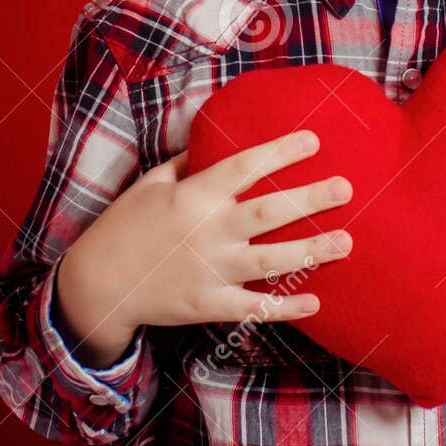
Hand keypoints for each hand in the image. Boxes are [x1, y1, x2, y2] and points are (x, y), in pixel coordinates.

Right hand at [54, 130, 352, 367]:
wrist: (98, 284)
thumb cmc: (126, 225)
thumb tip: (216, 138)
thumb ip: (186, 163)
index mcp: (193, 196)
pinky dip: (283, 307)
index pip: (244, 167)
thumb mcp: (151, 184)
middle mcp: (207, 232)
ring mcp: (209, 271)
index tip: (314, 140)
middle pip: (268, 213)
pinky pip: (252, 308)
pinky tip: (314, 301)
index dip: (280, 152)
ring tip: (347, 243)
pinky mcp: (208, 305)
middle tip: (346, 188)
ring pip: (269, 261)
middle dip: (310, 199)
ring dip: (311, 251)